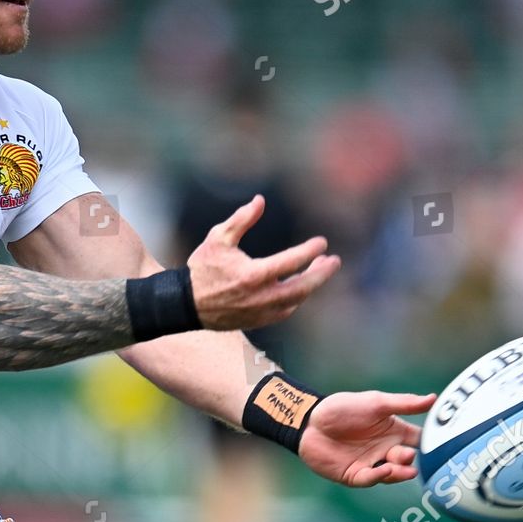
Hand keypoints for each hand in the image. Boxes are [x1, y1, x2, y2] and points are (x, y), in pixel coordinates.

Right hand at [186, 194, 340, 330]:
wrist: (187, 304)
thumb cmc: (203, 268)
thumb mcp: (218, 238)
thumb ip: (241, 219)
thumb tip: (260, 200)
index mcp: (253, 275)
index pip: (291, 262)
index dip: (309, 251)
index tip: (322, 242)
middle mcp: (262, 296)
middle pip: (303, 286)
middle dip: (322, 273)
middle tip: (334, 261)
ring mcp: (262, 312)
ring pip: (297, 299)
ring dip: (312, 284)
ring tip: (321, 269)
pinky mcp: (260, 321)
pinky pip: (286, 309)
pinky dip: (297, 297)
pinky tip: (302, 285)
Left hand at [298, 391, 436, 487]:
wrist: (310, 421)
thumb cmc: (342, 408)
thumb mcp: (375, 403)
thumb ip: (404, 404)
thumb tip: (433, 399)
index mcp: (394, 432)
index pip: (420, 440)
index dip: (432, 443)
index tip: (445, 446)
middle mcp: (386, 450)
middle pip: (408, 459)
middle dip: (411, 459)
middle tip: (409, 454)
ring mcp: (372, 464)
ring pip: (393, 473)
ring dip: (400, 472)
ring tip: (406, 469)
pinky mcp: (355, 475)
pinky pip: (371, 479)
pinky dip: (379, 476)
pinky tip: (384, 469)